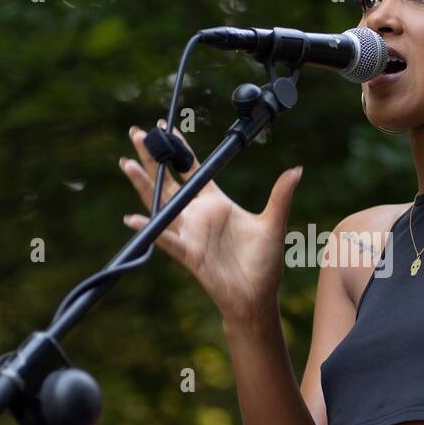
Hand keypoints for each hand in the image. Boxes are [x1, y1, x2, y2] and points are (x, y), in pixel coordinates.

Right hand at [119, 119, 303, 324]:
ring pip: (161, 204)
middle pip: (169, 180)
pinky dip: (151, 228)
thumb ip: (281, 196)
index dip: (179, 149)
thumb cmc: (264, 263)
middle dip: (152, 158)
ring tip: (126, 163)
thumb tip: (297, 170)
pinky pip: (167, 239)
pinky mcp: (190, 254)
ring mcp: (190, 233)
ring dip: (143, 185)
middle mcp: (198, 215)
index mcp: (216, 202)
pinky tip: (135, 218)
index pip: (192, 169)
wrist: (257, 297)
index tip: (165, 127)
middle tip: (136, 133)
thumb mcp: (274, 224)